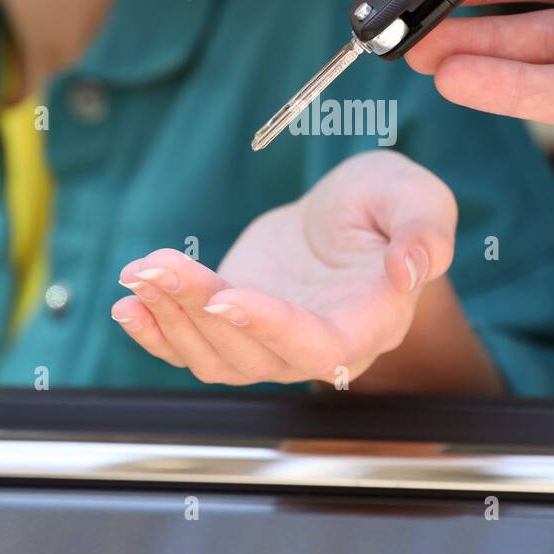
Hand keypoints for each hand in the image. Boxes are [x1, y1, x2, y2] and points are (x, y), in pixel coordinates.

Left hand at [110, 150, 456, 385]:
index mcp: (370, 320)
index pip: (319, 345)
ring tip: (141, 272)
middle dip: (197, 311)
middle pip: (252, 353)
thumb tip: (412, 269)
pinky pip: (192, 350)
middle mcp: (319, 345)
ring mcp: (273, 342)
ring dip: (170, 319)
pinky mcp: (237, 328)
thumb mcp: (416, 196)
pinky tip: (128, 304)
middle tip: (158, 265)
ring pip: (215, 356)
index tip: (225, 297)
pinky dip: (156, 335)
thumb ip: (424, 230)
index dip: (271, 329)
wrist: (351, 214)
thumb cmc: (390, 204)